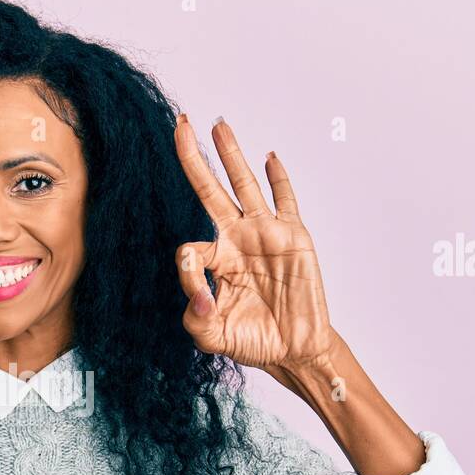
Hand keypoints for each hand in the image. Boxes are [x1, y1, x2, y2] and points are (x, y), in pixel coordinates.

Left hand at [172, 114, 339, 378]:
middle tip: (181, 124)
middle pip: (208, 191)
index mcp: (214, 261)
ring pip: (243, 185)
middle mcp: (235, 240)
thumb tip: (200, 294)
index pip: (190, 249)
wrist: (294, 350)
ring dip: (230, 154)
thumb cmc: (251, 341)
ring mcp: (263, 235)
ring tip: (217, 126)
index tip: (204, 302)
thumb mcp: (211, 335)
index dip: (189, 274)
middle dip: (193, 157)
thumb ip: (194, 317)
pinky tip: (270, 157)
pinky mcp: (293, 237)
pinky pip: (285, 200)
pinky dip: (279, 179)